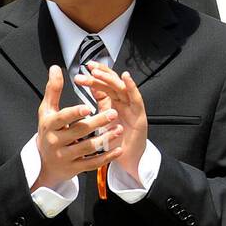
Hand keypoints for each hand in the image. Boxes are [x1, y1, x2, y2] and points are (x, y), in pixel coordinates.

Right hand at [33, 65, 122, 189]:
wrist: (44, 162)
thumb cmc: (49, 130)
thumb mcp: (47, 111)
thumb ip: (53, 90)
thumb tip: (55, 68)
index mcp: (50, 125)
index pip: (62, 118)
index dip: (75, 113)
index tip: (89, 106)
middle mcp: (56, 142)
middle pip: (79, 131)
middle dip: (97, 122)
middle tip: (113, 113)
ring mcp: (65, 156)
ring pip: (87, 148)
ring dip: (105, 139)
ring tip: (119, 128)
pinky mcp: (75, 168)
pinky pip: (92, 164)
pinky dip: (106, 157)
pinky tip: (118, 149)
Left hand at [74, 63, 147, 181]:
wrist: (127, 158)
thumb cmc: (115, 140)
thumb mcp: (102, 120)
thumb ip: (98, 104)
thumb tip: (90, 89)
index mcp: (114, 103)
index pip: (106, 84)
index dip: (98, 74)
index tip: (86, 67)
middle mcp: (124, 103)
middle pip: (113, 83)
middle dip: (102, 74)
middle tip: (89, 68)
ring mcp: (133, 108)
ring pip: (123, 88)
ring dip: (111, 78)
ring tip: (99, 72)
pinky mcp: (140, 115)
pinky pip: (137, 99)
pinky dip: (132, 87)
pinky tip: (126, 78)